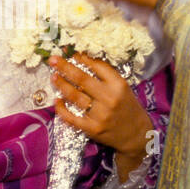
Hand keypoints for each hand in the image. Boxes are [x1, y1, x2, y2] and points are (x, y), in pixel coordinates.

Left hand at [50, 53, 152, 177]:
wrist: (136, 134)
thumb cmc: (127, 107)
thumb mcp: (122, 88)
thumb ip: (105, 76)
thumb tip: (82, 60)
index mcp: (118, 85)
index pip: (97, 67)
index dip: (82, 59)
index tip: (72, 54)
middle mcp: (109, 98)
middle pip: (82, 79)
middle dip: (65, 67)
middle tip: (53, 60)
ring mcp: (100, 114)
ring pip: (75, 96)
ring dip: (61, 85)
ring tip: (54, 76)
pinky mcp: (92, 128)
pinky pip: (72, 117)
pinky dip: (61, 109)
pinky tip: (56, 100)